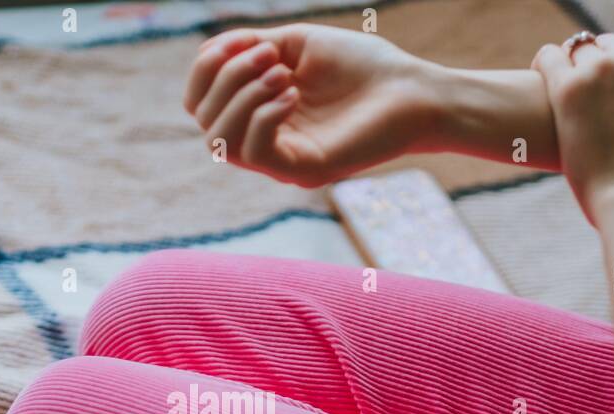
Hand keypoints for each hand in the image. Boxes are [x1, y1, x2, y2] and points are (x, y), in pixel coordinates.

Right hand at [183, 24, 433, 186]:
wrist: (414, 91)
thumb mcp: (297, 44)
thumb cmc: (363, 67)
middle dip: (227, 79)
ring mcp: (281, 160)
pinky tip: (294, 95)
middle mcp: (264, 141)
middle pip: (204, 120)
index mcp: (257, 112)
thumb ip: (252, 47)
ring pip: (221, 141)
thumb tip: (212, 53)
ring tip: (283, 74)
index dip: (204, 69)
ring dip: (243, 97)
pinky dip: (264, 116)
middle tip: (272, 57)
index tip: (239, 41)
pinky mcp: (303, 172)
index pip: (199, 103)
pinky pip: (256, 153)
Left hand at [531, 32, 613, 222]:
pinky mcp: (567, 90)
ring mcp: (599, 71)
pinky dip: (546, 62)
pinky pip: (549, 57)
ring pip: (579, 51)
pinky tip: (545, 79)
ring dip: (575, 67)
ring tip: (573, 95)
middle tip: (598, 100)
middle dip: (605, 67)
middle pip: (609, 45)